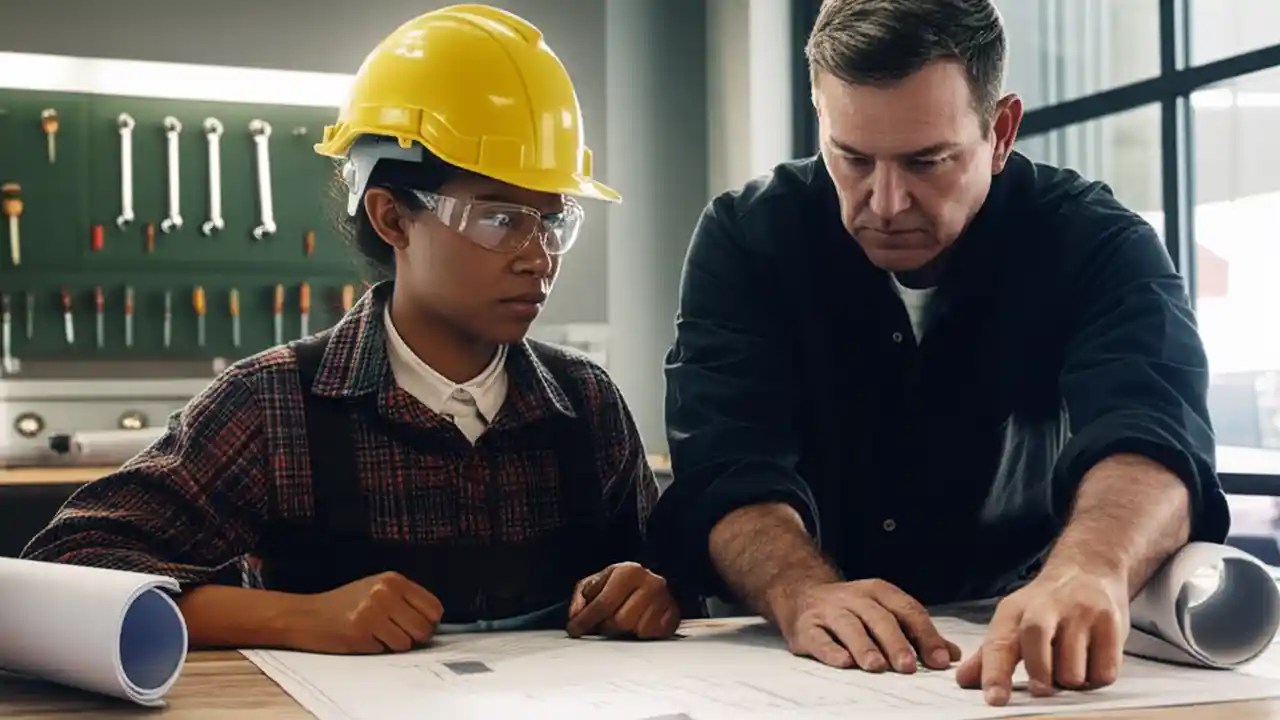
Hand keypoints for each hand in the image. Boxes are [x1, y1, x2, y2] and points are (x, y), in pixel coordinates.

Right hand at [292, 571, 443, 653]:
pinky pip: (385, 650)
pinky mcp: (360, 632)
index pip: (434, 607)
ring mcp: (372, 612)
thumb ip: (404, 599)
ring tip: (377, 635)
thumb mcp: (377, 589)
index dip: (430, 622)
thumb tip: (433, 621)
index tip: (420, 627)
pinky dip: (378, 649)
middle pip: (424, 628)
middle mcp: (385, 593)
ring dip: (395, 645)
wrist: (306, 615)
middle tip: (398, 635)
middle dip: (415, 637)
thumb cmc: (344, 604)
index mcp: (393, 580)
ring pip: (406, 643)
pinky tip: (364, 639)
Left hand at [566, 562, 679, 639]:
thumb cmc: (620, 584)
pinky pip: (653, 637)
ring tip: (622, 622)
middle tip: (603, 624)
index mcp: (629, 571)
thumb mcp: (596, 582)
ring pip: (637, 632)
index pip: (603, 603)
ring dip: (624, 632)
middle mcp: (651, 583)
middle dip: (606, 627)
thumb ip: (582, 597)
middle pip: (620, 622)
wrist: (649, 582)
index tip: (574, 630)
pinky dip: (641, 635)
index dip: (585, 620)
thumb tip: (576, 616)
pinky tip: (637, 625)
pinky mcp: (674, 616)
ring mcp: (666, 600)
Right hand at [770, 579, 960, 672]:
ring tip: (877, 666)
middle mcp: (855, 598)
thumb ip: (917, 633)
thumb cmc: (852, 609)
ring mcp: (830, 611)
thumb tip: (951, 655)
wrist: (802, 594)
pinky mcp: (807, 627)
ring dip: (864, 646)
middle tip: (909, 666)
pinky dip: (831, 651)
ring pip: (849, 626)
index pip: (908, 611)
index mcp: (880, 593)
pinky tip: (843, 662)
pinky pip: (819, 638)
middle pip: (879, 618)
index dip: (926, 636)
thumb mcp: (885, 612)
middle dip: (896, 643)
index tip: (940, 660)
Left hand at [956, 567, 1128, 705]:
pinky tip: (1092, 660)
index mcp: (1014, 611)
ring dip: (1071, 681)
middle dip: (1041, 675)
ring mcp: (1080, 612)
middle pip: (1037, 648)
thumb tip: (964, 680)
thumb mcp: (1013, 621)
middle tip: (1043, 686)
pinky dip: (1097, 677)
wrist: (1088, 569)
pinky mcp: (1111, 621)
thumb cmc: (1045, 606)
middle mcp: (1046, 607)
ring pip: (1073, 671)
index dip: (994, 673)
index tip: (995, 699)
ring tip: (1071, 663)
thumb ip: (990, 654)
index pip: (999, 643)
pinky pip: (1105, 672)